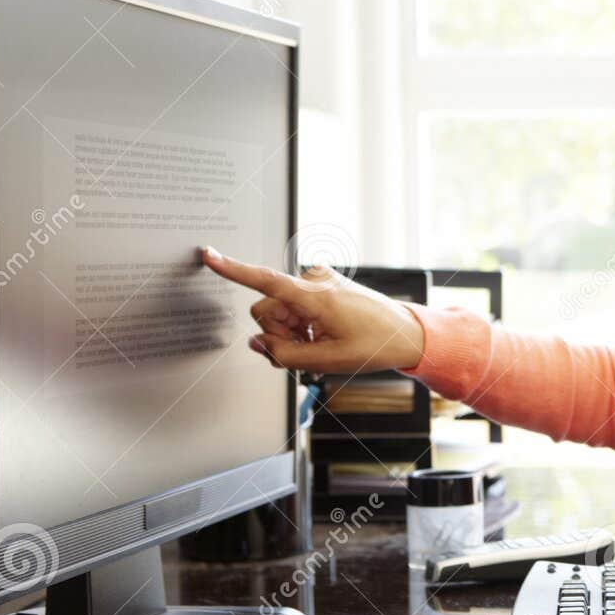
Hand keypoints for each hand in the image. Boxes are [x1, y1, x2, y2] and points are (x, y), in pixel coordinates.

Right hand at [201, 247, 425, 372]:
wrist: (407, 333)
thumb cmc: (375, 345)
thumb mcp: (328, 360)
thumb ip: (285, 355)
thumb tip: (257, 343)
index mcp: (316, 296)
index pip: (265, 280)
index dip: (233, 269)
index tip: (207, 254)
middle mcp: (314, 281)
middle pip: (267, 308)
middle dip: (277, 334)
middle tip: (303, 353)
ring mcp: (319, 282)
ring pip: (280, 311)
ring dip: (291, 333)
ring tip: (318, 347)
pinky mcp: (323, 287)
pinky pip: (295, 307)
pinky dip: (302, 326)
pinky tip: (322, 338)